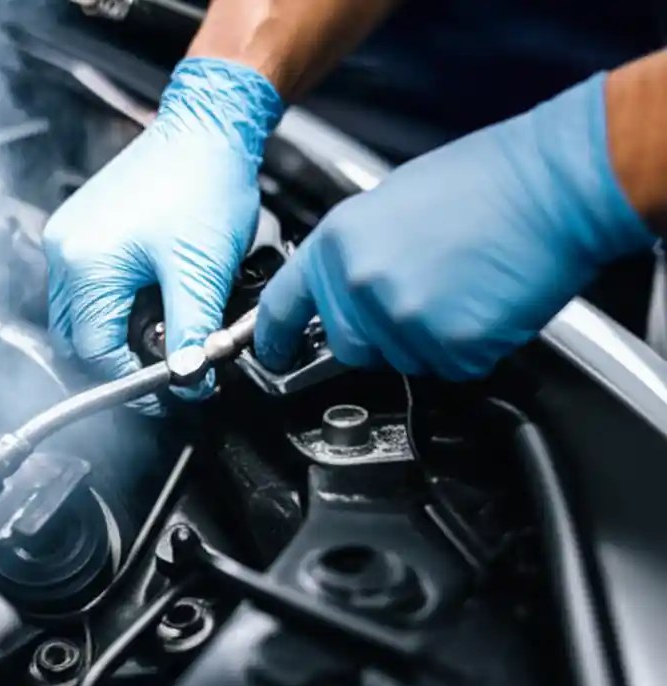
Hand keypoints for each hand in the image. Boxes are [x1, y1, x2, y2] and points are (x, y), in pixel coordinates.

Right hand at [44, 58, 282, 403]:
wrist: (206, 128)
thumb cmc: (203, 183)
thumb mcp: (202, 271)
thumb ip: (191, 334)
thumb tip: (187, 380)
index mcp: (86, 265)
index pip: (95, 351)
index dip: (132, 382)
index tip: (168, 391)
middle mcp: (64, 252)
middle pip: (77, 338)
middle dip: (119, 362)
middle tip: (165, 368)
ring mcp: (67, 238)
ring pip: (79, 316)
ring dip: (116, 333)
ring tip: (163, 330)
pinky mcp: (80, 228)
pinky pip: (84, 287)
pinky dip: (113, 305)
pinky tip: (151, 299)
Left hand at [257, 74, 656, 379]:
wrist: (551, 185)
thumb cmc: (483, 183)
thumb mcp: (387, 204)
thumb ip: (354, 255)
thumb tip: (342, 289)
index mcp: (336, 244)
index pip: (282, 306)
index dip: (272, 338)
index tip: (270, 355)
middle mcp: (359, 284)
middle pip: (349, 346)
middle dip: (379, 333)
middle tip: (423, 293)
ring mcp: (403, 319)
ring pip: (402, 359)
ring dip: (429, 338)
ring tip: (460, 285)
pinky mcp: (450, 346)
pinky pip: (452, 367)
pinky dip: (471, 347)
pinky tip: (484, 302)